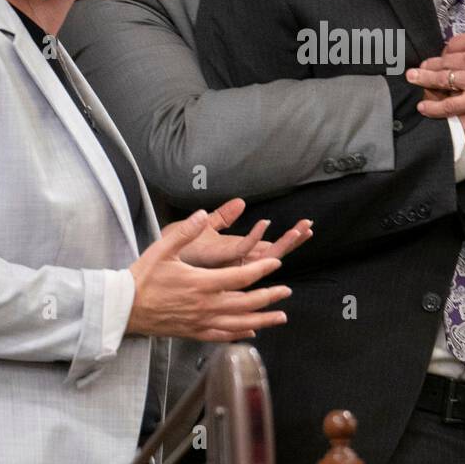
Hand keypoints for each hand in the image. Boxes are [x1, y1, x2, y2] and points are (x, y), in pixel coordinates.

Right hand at [127, 209, 293, 341]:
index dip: (262, 270)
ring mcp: (200, 322)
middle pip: (246, 303)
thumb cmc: (143, 278)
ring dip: (263, 319)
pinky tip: (251, 334)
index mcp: (202, 283)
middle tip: (286, 291)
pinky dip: (239, 335)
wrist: (123, 308)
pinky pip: (222, 336)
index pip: (241, 277)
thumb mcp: (163, 249)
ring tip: (281, 317)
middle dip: (269, 297)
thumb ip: (186, 231)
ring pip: (239, 323)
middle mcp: (206, 306)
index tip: (277, 264)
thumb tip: (204, 212)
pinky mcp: (193, 333)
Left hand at [178, 198, 312, 267]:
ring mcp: (228, 262)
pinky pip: (241, 250)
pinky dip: (254, 237)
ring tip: (298, 228)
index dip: (288, 239)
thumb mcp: (204, 229)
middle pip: (272, 253)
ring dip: (282, 240)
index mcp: (235, 255)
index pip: (268, 248)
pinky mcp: (217, 258)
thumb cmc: (176, 250)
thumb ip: (223, 216)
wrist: (155, 259)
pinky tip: (264, 225)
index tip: (305, 227)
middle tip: (308, 227)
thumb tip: (241, 201)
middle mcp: (236, 262)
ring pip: (263, 255)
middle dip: (291, 240)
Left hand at [405, 18, 464, 119]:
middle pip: (445, 60)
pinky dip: (434, 107)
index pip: (455, 43)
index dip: (447, 51)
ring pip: (442, 78)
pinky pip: (451, 104)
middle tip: (419, 68)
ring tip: (411, 78)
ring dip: (423, 79)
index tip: (443, 56)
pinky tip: (423, 108)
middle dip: (431, 64)